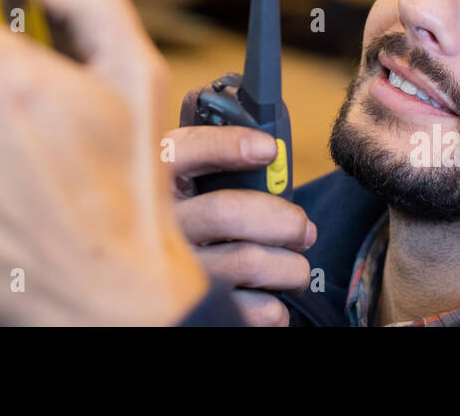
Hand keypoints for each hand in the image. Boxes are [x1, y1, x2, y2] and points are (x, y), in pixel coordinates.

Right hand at [164, 87, 315, 325]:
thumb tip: (273, 160)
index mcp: (155, 185)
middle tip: (304, 229)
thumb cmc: (190, 232)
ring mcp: (174, 271)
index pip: (180, 153)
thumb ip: (216, 175)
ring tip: (295, 270)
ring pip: (248, 261)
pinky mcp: (193, 312)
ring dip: (290, 268)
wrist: (155, 298)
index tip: (269, 150)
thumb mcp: (186, 195)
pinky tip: (272, 301)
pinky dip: (275, 308)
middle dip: (283, 220)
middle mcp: (156, 227)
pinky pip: (251, 310)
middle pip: (226, 211)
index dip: (225, 146)